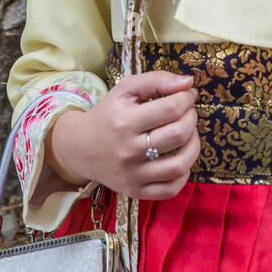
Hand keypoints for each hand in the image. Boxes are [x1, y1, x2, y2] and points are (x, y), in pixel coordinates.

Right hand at [47, 70, 199, 200]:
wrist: (78, 148)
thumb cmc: (107, 114)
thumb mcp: (125, 89)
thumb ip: (157, 80)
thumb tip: (188, 82)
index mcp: (125, 122)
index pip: (172, 108)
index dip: (186, 98)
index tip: (187, 95)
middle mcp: (128, 151)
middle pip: (178, 134)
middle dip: (191, 118)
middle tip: (187, 112)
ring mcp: (132, 175)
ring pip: (179, 165)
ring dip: (193, 145)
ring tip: (188, 134)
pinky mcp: (135, 191)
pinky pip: (171, 189)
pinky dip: (183, 173)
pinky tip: (179, 157)